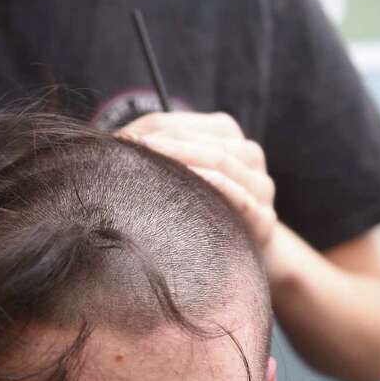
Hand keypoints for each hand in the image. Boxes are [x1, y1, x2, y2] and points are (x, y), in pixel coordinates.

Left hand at [117, 111, 277, 255]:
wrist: (241, 256)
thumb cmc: (199, 210)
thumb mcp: (180, 176)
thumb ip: (157, 154)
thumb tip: (115, 142)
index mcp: (228, 136)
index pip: (187, 124)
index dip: (153, 127)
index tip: (120, 137)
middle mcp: (250, 155)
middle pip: (206, 140)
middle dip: (166, 141)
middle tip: (130, 147)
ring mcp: (261, 187)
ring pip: (225, 162)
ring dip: (187, 157)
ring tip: (151, 159)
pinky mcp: (264, 219)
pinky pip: (242, 197)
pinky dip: (217, 186)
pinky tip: (192, 183)